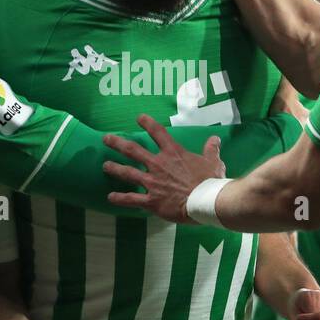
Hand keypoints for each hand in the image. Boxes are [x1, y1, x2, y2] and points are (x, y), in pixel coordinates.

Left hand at [103, 114, 225, 222]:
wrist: (206, 201)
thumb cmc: (210, 181)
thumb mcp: (213, 162)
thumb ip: (211, 150)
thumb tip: (215, 139)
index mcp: (173, 153)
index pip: (158, 133)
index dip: (147, 123)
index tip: (139, 117)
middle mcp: (158, 164)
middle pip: (133, 150)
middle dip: (117, 143)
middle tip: (106, 139)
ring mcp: (152, 182)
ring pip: (127, 172)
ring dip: (114, 168)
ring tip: (105, 165)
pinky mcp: (150, 200)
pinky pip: (131, 198)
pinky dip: (119, 199)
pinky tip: (110, 198)